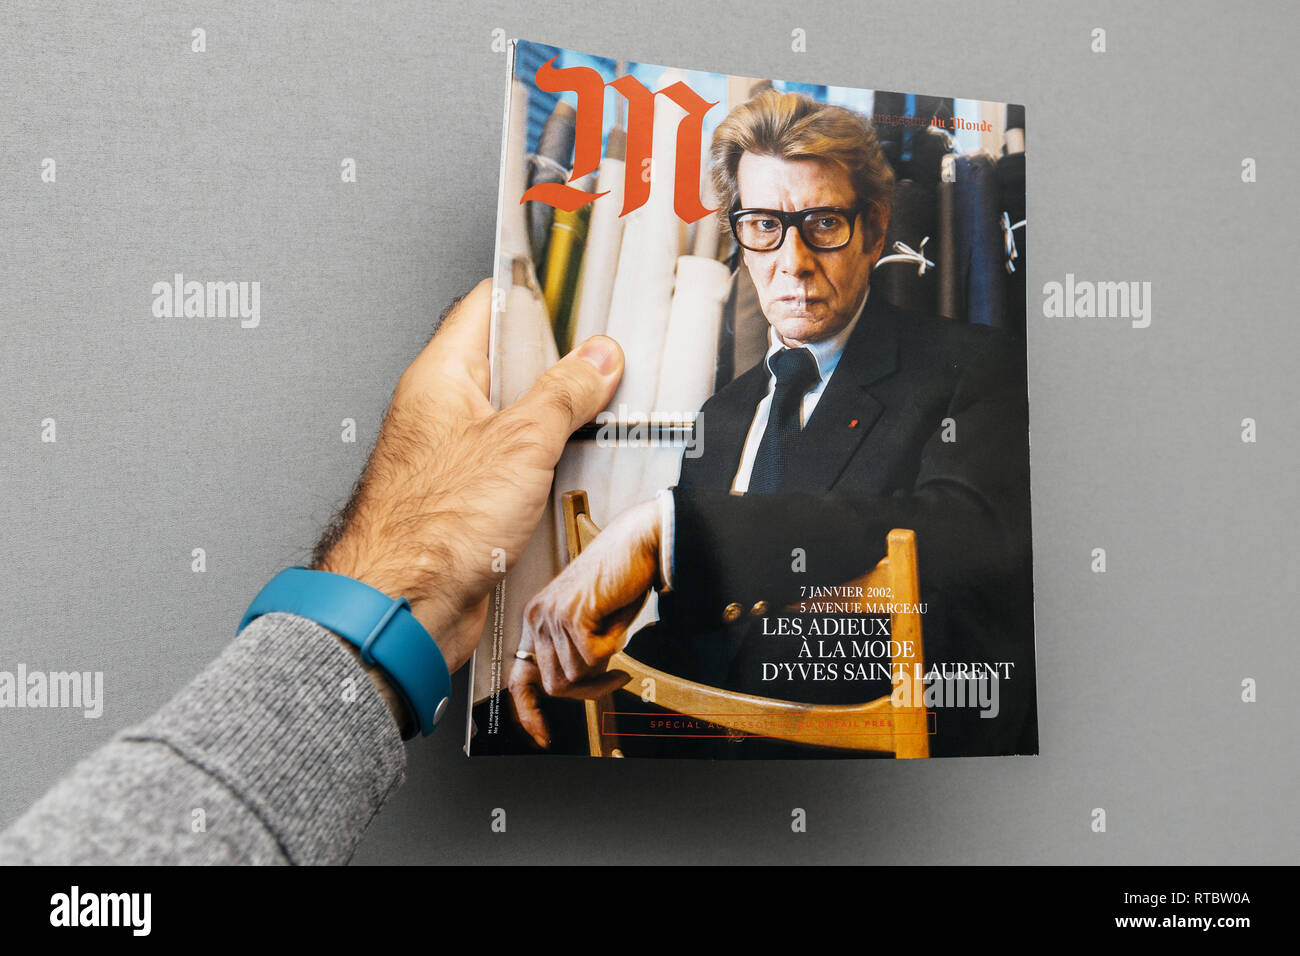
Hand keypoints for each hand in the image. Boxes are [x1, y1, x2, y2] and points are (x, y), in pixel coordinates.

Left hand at [314, 278, 623, 676]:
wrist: (404, 607)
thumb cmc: (431, 529)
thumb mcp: (520, 443)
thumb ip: (564, 394)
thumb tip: (597, 358)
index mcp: (442, 377)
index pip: (489, 306)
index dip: (538, 298)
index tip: (583, 301)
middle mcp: (445, 411)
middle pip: (512, 365)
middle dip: (563, 367)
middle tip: (608, 368)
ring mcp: (459, 456)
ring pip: (521, 419)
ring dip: (562, 423)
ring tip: (605, 421)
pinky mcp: (473, 499)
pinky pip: (521, 466)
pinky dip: (552, 467)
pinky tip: (580, 473)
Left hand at [508, 498, 660, 747]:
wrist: (637, 543)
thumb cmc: (620, 578)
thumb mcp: (592, 622)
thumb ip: (577, 650)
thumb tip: (581, 686)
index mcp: (537, 618)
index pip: (520, 678)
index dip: (529, 712)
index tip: (542, 737)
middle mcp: (537, 617)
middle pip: (556, 685)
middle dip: (589, 687)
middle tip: (616, 675)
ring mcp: (552, 617)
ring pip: (577, 675)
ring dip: (605, 663)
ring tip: (616, 633)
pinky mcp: (572, 616)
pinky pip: (594, 659)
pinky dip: (614, 648)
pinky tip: (618, 624)